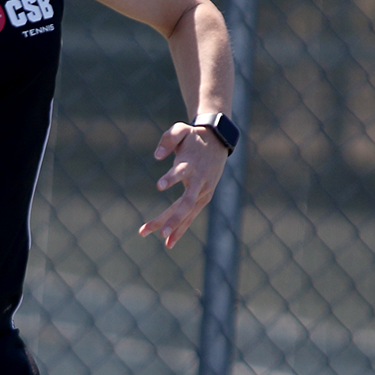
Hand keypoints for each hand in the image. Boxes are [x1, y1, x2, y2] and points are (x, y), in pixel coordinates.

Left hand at [138, 122, 227, 248]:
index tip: (159, 185)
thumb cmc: (194, 137)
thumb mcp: (181, 130)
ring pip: (186, 214)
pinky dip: (180, 229)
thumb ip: (168, 139)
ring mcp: (202, 193)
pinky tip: (169, 243)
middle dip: (172, 218)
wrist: (217, 141)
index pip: (181, 172)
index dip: (171, 178)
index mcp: (192, 164)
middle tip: (158, 231)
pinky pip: (190, 217)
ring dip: (172, 228)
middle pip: (185, 203)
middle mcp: (199, 182)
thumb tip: (157, 156)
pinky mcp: (202, 198)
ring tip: (157, 239)